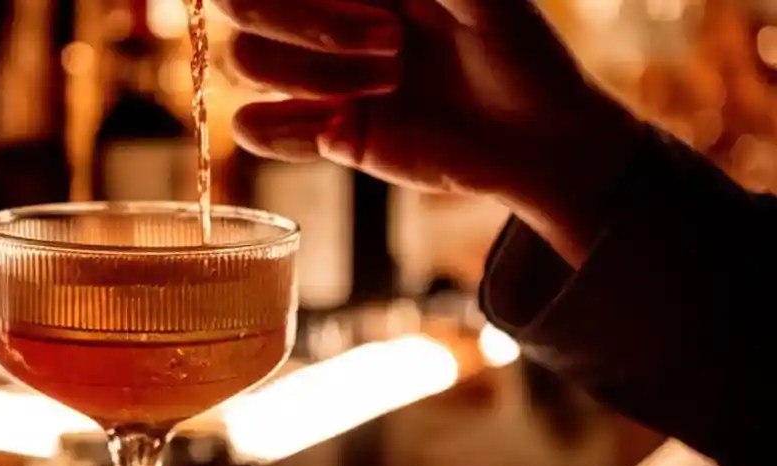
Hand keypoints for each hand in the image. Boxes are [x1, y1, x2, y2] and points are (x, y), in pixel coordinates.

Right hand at [218, 0, 647, 265]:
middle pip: (241, 6)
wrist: (536, 138)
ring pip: (244, 62)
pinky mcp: (318, 133)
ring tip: (390, 85)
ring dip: (311, 75)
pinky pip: (251, 129)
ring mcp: (313, 75)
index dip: (314, 0)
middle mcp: (322, 16)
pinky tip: (338, 131)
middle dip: (309, 26)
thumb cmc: (518, 51)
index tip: (388, 7)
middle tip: (395, 44)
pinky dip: (282, 131)